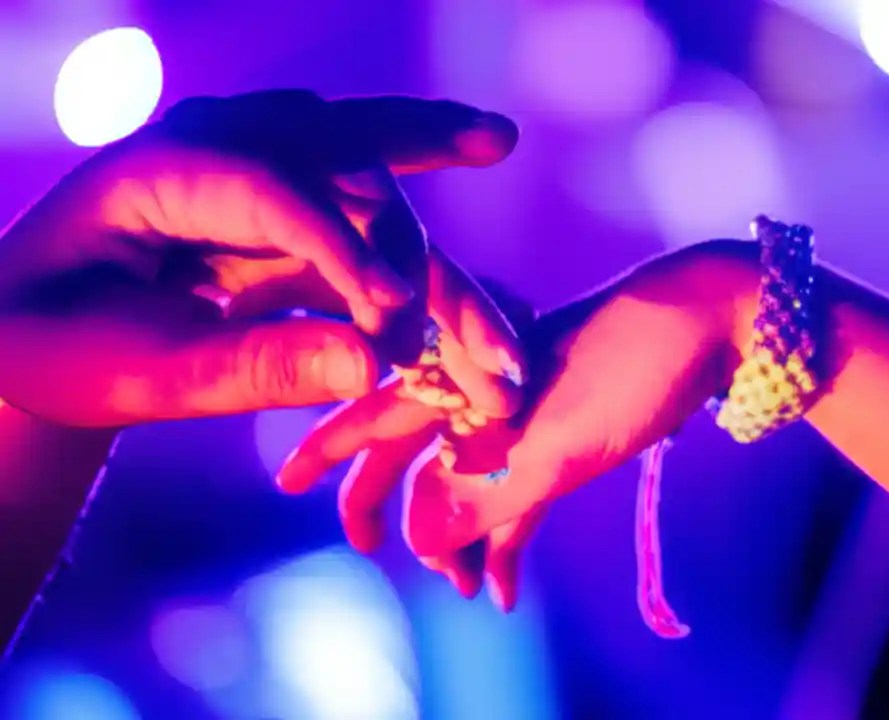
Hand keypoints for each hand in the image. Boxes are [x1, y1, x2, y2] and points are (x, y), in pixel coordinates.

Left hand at [0, 90, 524, 426]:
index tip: (393, 325)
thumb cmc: (64, 341)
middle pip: (349, 180)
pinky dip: (436, 239)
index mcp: (166, 166)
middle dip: (418, 270)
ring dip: (445, 271)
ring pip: (381, 189)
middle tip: (479, 362)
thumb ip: (250, 365)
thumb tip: (372, 369)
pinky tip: (492, 148)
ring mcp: (272, 160)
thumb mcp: (136, 370)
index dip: (343, 251)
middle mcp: (231, 141)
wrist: (46, 322)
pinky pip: (379, 205)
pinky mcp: (301, 197)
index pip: (274, 188)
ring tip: (503, 347)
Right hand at [278, 241, 758, 607]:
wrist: (719, 324)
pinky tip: (506, 584)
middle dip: (398, 509)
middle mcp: (485, 388)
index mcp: (463, 370)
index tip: (288, 483)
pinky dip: (513, 535)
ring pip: (472, 479)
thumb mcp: (555, 438)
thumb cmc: (631, 363)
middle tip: (373, 554)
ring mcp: (527, 411)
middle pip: (418, 451)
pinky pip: (524, 490)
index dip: (332, 449)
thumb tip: (418, 544)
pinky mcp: (569, 432)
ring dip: (464, 537)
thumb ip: (483, 491)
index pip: (379, 411)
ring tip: (464, 589)